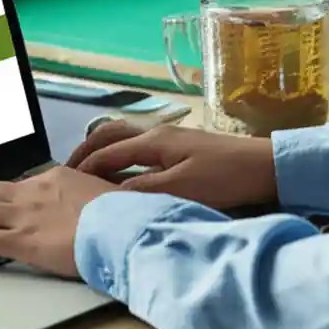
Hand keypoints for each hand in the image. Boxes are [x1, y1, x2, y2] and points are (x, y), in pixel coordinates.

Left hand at [0, 166, 117, 276]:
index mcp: (56, 178)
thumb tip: (95, 209)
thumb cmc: (124, 216)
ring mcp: (26, 214)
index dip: (1, 201)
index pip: (17, 185)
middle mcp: (34, 190)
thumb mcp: (107, 197)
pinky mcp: (22, 240)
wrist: (124, 228)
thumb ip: (91, 200)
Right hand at [67, 121, 277, 209]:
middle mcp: (157, 133)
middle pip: (110, 135)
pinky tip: (123, 172)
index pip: (106, 153)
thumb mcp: (181, 189)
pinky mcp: (182, 147)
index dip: (83, 168)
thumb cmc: (225, 178)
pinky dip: (121, 155)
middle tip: (67, 172)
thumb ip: (141, 190)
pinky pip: (139, 146)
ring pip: (125, 138)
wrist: (265, 167)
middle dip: (86, 152)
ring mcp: (170, 138)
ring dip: (103, 151)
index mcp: (153, 141)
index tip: (63, 184)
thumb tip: (105, 194)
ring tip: (88, 170)